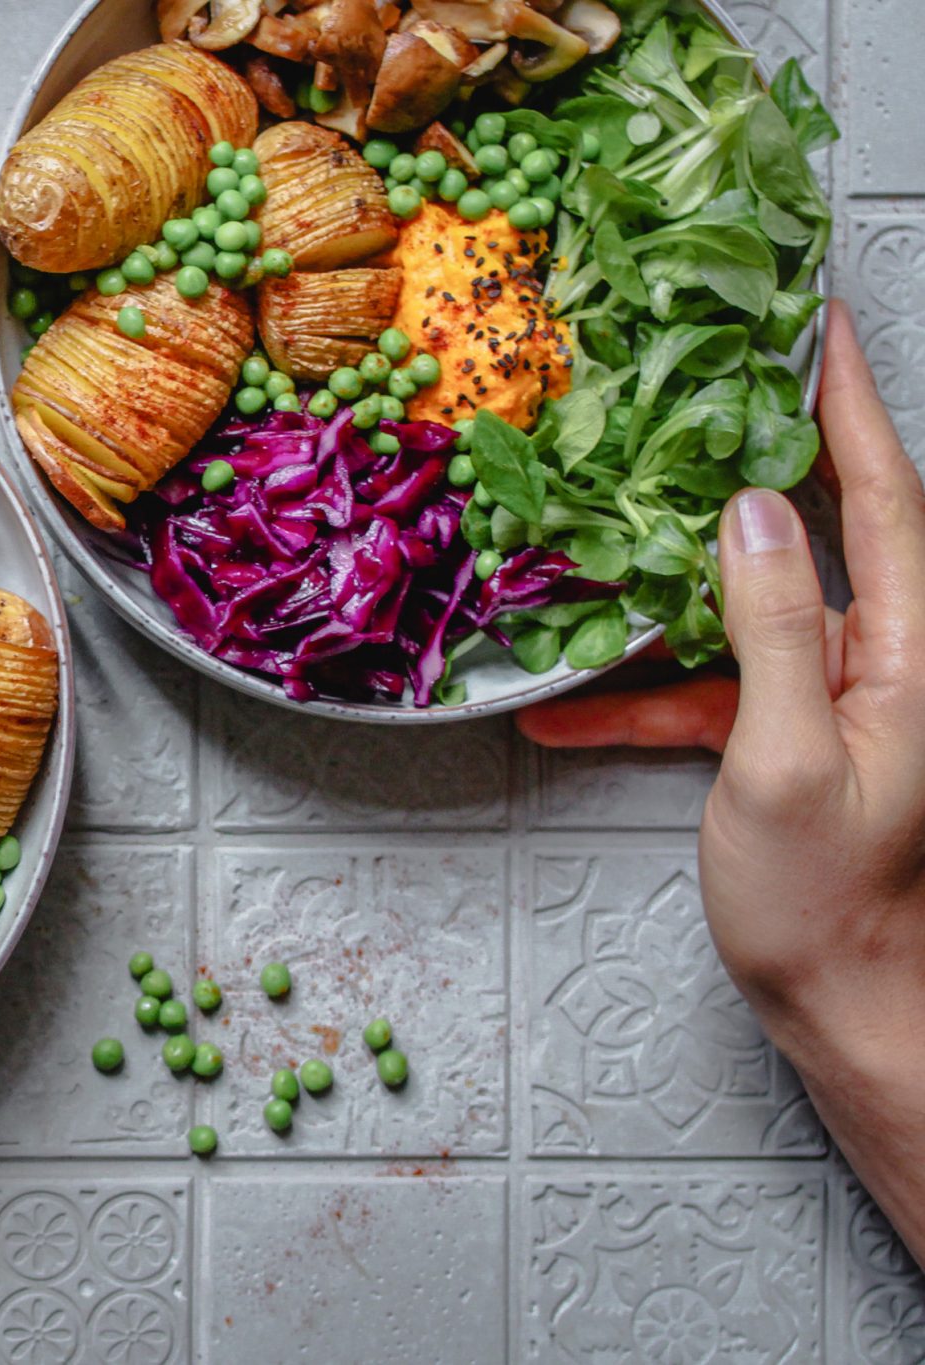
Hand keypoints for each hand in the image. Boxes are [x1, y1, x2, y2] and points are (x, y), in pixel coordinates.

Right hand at [520, 302, 924, 1256]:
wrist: (853, 1015)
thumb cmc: (830, 908)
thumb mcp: (784, 761)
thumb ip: (774, 629)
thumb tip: (757, 513)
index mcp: (913, 657)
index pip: (887, 498)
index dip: (849, 407)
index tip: (819, 327)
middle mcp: (886, 663)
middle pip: (828, 531)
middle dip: (764, 453)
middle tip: (709, 380)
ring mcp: (836, 702)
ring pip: (752, 605)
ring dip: (675, 576)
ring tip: (610, 522)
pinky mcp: (789, 743)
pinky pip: (713, 690)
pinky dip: (643, 690)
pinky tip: (568, 704)